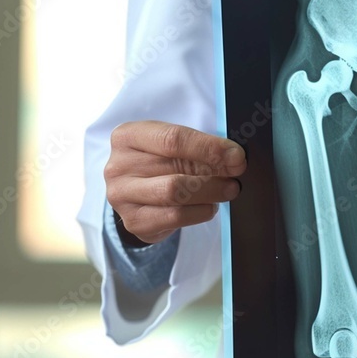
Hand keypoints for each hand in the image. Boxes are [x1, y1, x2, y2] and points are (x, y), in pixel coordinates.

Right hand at [104, 120, 246, 244]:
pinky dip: (200, 212)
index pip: (173, 139)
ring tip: (229, 189)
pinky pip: (175, 217)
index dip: (209, 147)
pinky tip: (209, 206)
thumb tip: (234, 158)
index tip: (236, 156)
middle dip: (216, 171)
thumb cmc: (160, 162)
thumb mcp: (173, 145)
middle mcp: (119, 166)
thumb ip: (199, 147)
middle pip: (176, 167)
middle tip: (237, 174)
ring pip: (176, 193)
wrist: (137, 194)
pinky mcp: (134, 221)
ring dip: (211, 192)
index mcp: (128, 136)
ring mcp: (122, 196)